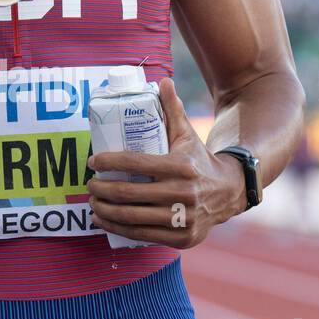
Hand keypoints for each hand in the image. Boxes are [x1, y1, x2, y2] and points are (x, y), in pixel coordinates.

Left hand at [86, 78, 247, 248]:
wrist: (230, 191)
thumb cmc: (199, 160)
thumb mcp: (187, 135)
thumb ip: (173, 110)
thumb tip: (163, 81)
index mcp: (181, 167)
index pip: (135, 163)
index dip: (109, 163)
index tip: (93, 161)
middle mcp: (182, 194)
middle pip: (128, 193)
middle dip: (101, 190)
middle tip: (89, 185)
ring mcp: (183, 218)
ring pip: (132, 217)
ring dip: (105, 211)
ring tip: (93, 203)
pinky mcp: (182, 237)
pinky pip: (142, 235)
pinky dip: (118, 229)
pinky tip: (104, 220)